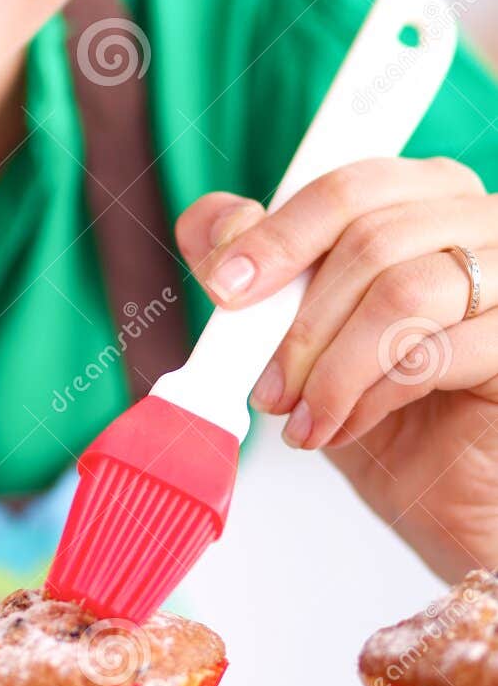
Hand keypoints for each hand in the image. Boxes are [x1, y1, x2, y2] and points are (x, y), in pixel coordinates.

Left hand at [175, 158, 497, 579]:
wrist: (457, 498)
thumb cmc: (390, 408)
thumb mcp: (308, 336)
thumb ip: (263, 273)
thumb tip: (215, 226)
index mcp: (428, 198)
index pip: (349, 187)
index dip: (279, 233)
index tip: (225, 287)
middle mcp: (481, 222)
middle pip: (370, 236)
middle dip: (299, 320)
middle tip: (264, 385)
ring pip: (400, 293)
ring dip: (330, 367)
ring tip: (300, 417)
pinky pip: (432, 354)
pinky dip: (368, 398)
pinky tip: (343, 428)